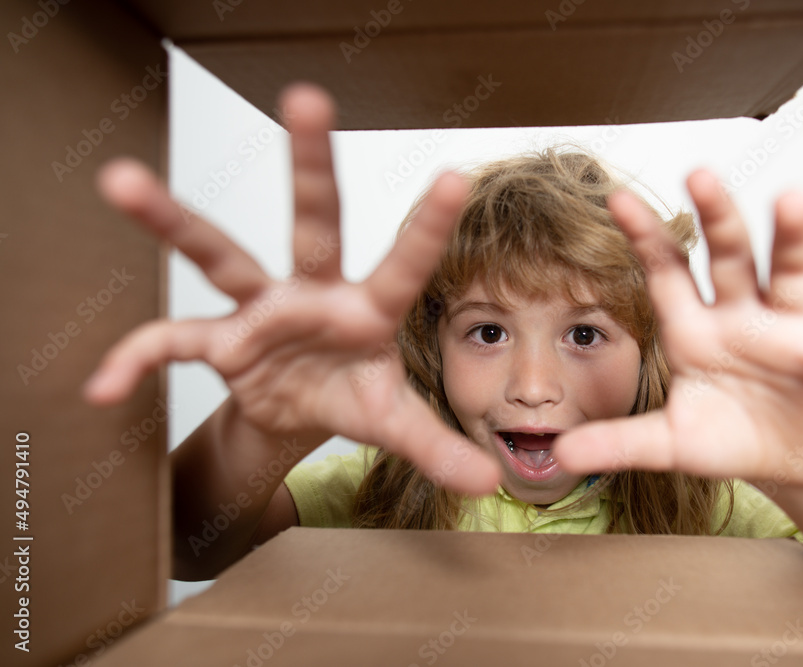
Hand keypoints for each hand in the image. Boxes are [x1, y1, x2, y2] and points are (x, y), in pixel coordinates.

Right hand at [82, 83, 500, 495]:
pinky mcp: (221, 340)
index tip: (457, 176)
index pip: (404, 263)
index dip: (427, 226)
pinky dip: (136, 361)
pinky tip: (103, 389)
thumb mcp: (393, 422)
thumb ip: (436, 446)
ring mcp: (262, 310)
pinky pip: (170, 342)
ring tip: (121, 179)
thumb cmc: (355, 396)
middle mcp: (314, 293)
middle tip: (308, 96)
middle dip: (311, 163)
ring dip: (172, 221)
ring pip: (218, 254)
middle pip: (313, 220)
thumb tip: (488, 482)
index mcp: (370, 308)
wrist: (303, 410)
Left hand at [553, 170, 802, 488]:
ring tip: (793, 201)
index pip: (666, 272)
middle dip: (715, 216)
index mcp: (694, 330)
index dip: (644, 237)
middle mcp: (741, 316)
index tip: (615, 198)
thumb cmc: (727, 438)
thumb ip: (621, 442)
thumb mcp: (671, 444)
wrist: (789, 465)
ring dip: (793, 237)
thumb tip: (561, 452)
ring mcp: (790, 330)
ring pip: (790, 273)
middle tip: (700, 175)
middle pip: (729, 255)